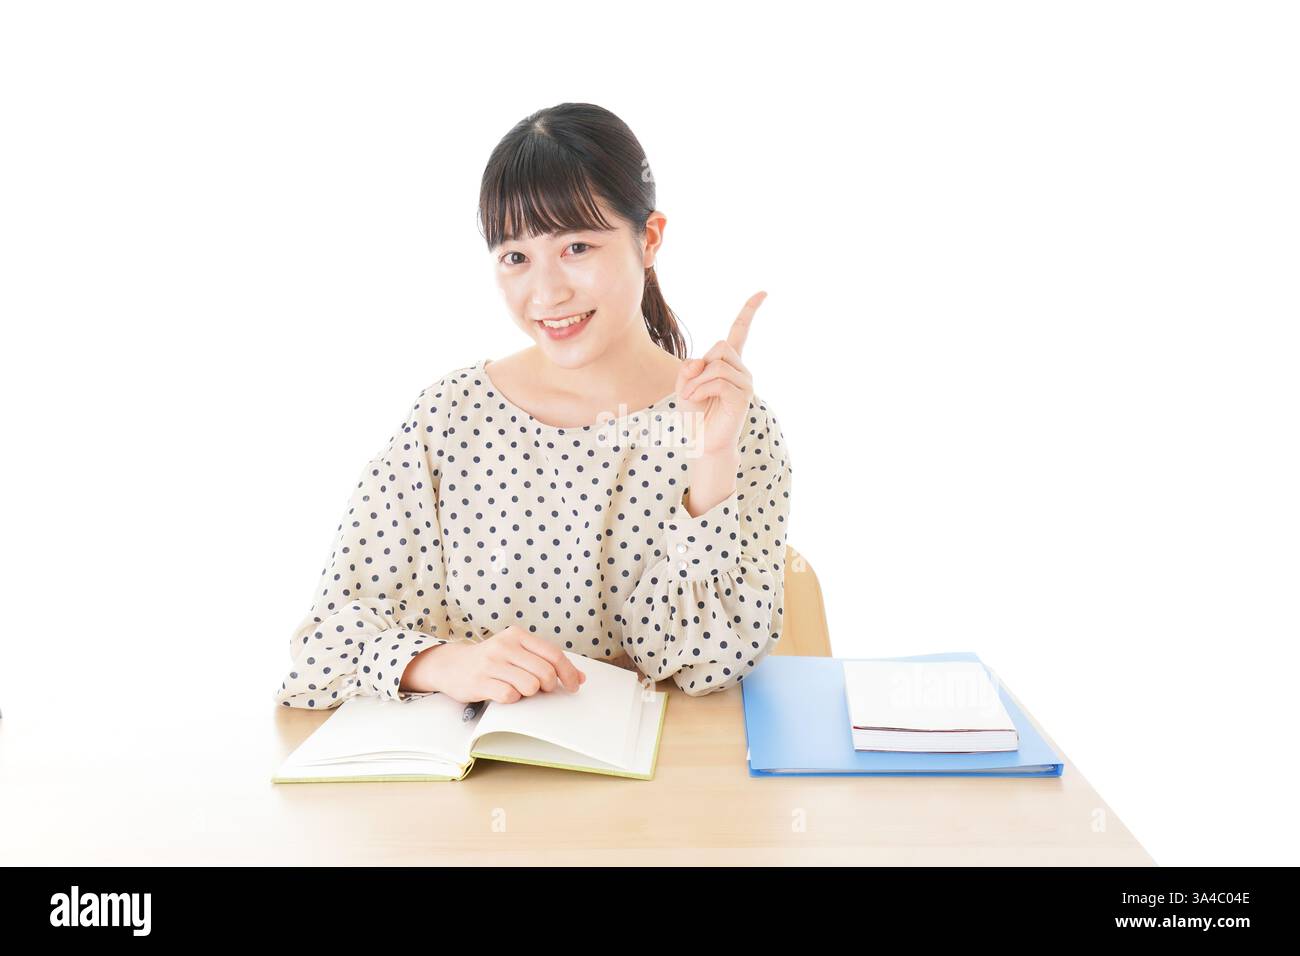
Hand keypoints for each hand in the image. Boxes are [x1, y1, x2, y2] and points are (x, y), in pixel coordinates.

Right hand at [404, 626, 586, 703]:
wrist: (451, 665)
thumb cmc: (491, 660)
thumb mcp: (518, 652)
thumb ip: (546, 661)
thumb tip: (581, 678)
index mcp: (517, 635)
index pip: (554, 654)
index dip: (569, 673)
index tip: (574, 686)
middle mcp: (505, 645)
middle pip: (545, 673)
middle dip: (547, 686)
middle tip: (539, 689)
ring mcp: (491, 663)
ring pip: (530, 686)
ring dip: (528, 693)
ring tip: (516, 688)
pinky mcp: (480, 681)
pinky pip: (510, 696)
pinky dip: (511, 699)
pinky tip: (502, 692)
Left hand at [676, 291, 765, 456]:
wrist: (702, 442)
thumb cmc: (694, 413)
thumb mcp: (684, 384)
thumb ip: (689, 368)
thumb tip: (702, 361)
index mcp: (728, 363)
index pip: (741, 331)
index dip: (750, 311)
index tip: (763, 293)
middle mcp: (741, 370)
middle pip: (721, 346)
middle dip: (700, 364)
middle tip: (690, 386)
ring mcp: (745, 383)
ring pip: (719, 364)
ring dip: (698, 380)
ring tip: (691, 396)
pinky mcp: (743, 397)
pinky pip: (719, 381)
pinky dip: (701, 389)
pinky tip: (696, 399)